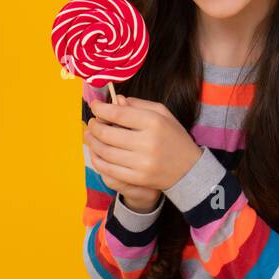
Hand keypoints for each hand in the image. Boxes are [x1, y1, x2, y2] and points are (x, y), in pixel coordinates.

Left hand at [85, 93, 201, 196]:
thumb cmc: (173, 137)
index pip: (118, 114)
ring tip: (89, 136)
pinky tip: (96, 153)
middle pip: (108, 133)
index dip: (101, 109)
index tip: (94, 107)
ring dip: (92, 143)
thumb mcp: (163, 114)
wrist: (189, 170)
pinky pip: (110, 169)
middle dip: (94, 126)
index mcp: (154, 122)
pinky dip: (98, 160)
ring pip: (105, 152)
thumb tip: (116, 100)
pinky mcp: (138, 178)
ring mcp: (142, 163)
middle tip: (91, 123)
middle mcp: (148, 142)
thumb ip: (139, 105)